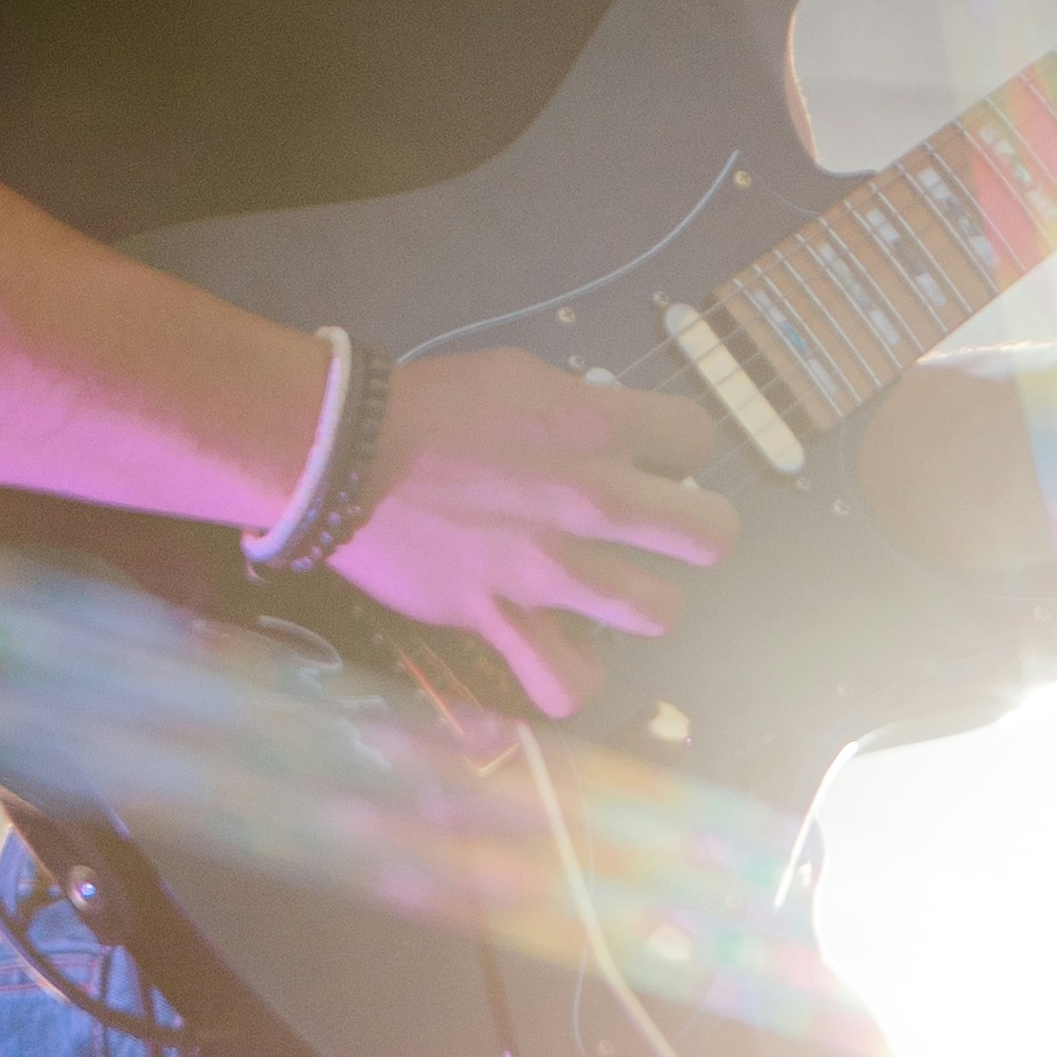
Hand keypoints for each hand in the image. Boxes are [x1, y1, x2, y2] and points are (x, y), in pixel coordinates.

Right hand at [326, 346, 735, 716]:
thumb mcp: (521, 374)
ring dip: (646, 602)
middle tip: (660, 531)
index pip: (697, 435)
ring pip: (659, 613)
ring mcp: (552, 568)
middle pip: (711, 535)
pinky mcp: (505, 618)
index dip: (682, 445)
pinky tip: (564, 654)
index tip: (657, 454)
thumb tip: (611, 434)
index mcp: (597, 425)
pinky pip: (567, 681)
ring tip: (620, 591)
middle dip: (697, 532)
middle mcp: (592, 500)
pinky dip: (572, 677)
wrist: (345, 453)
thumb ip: (580, 407)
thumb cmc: (432, 403)